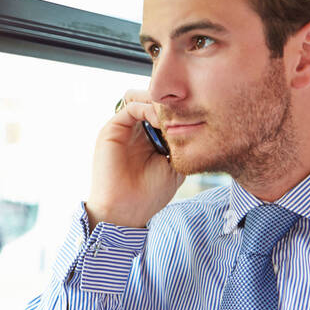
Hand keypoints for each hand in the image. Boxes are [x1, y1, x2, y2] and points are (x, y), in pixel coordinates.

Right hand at [86, 88, 184, 229]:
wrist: (126, 211)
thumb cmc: (150, 194)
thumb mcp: (175, 165)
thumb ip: (181, 143)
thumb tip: (194, 121)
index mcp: (150, 139)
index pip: (164, 112)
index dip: (179, 108)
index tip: (197, 112)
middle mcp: (136, 130)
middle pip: (152, 100)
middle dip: (170, 101)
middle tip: (187, 107)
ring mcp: (124, 129)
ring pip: (141, 98)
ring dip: (159, 102)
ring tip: (174, 114)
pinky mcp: (112, 129)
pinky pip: (131, 106)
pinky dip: (147, 107)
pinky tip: (161, 120)